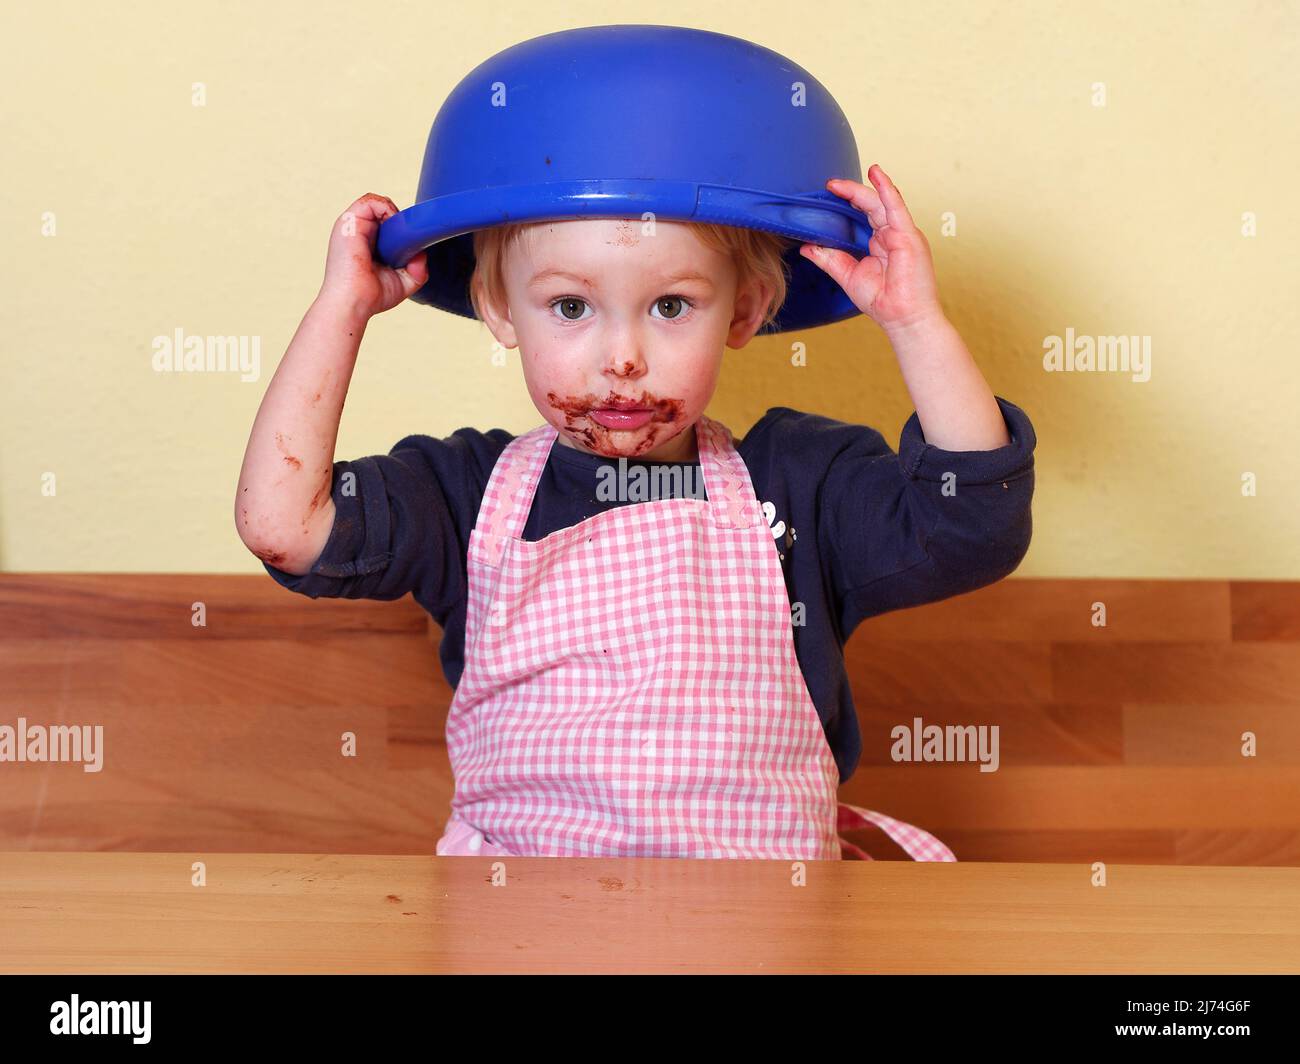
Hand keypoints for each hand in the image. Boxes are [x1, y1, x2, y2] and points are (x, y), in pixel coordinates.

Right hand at [319, 193, 428, 321]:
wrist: (353, 302)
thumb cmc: (370, 296)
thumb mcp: (403, 281)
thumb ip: (417, 268)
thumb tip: (422, 253)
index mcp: (365, 243)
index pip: (386, 223)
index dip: (402, 230)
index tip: (410, 246)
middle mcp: (357, 231)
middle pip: (383, 213)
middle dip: (401, 223)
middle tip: (407, 243)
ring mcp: (352, 225)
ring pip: (378, 204)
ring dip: (395, 215)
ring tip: (400, 237)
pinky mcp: (349, 221)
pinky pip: (371, 201)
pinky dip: (388, 209)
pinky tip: (394, 228)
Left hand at [800, 164, 942, 333]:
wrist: (903, 319)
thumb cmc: (883, 301)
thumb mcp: (848, 276)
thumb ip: (828, 259)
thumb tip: (806, 246)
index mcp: (881, 242)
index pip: (863, 214)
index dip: (846, 202)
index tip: (826, 194)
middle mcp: (893, 234)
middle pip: (870, 205)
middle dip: (849, 193)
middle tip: (828, 185)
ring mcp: (902, 233)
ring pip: (880, 202)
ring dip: (860, 190)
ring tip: (839, 183)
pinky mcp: (909, 236)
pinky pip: (896, 206)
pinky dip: (886, 189)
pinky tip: (876, 173)